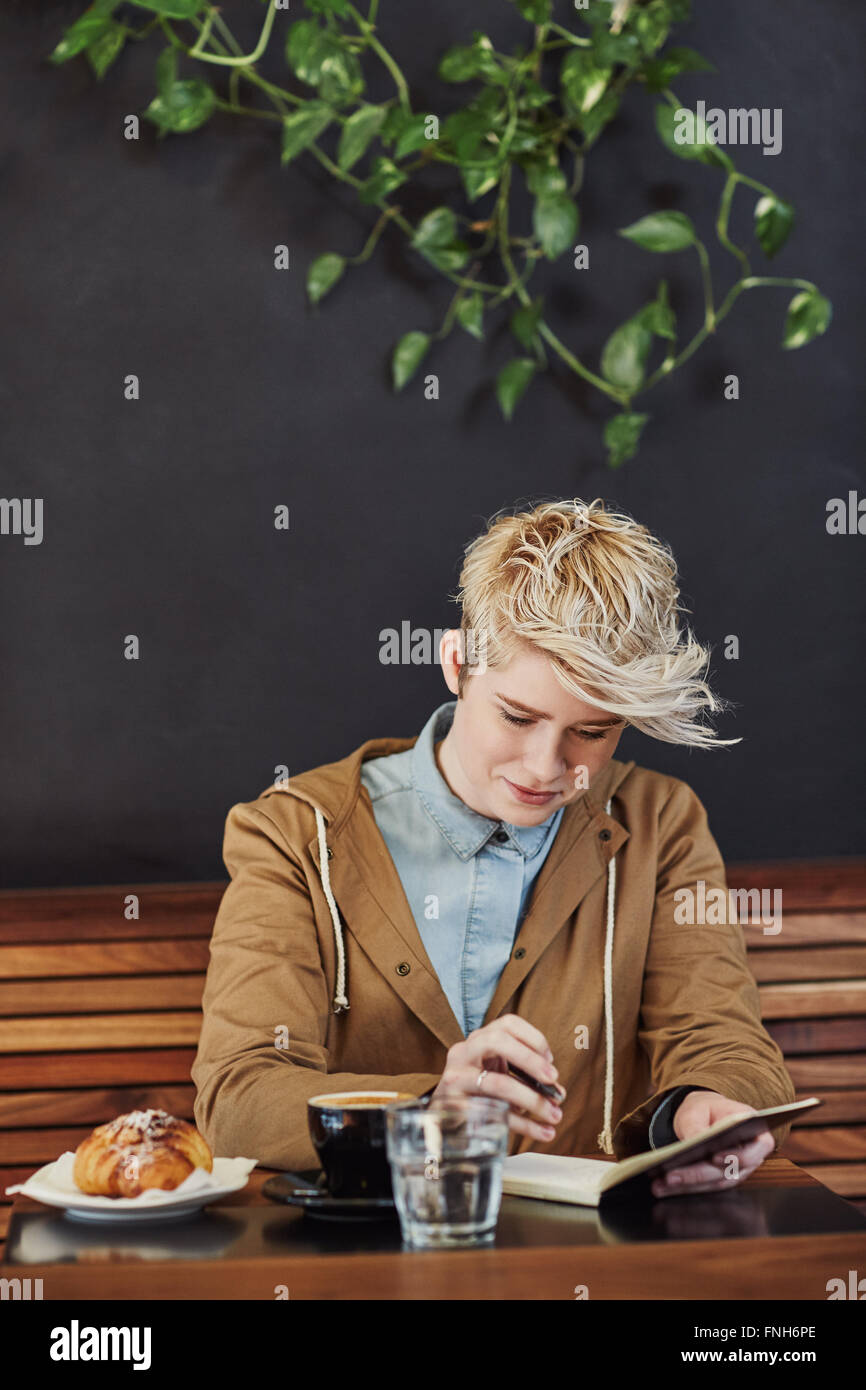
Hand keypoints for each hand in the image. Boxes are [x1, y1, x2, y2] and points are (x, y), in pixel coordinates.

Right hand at [431, 1013, 564, 1142]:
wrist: (441, 1118)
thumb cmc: (476, 1092)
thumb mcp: (496, 1073)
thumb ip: (524, 1076)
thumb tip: (557, 1091)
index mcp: (477, 1040)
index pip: (507, 1024)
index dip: (533, 1038)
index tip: (550, 1059)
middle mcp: (463, 1053)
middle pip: (497, 1042)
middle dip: (530, 1060)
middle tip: (552, 1079)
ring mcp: (457, 1079)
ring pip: (497, 1082)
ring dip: (532, 1099)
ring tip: (554, 1114)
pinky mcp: (457, 1107)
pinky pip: (495, 1114)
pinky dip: (523, 1125)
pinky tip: (543, 1131)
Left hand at [651, 1090, 774, 1198]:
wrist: (703, 1114)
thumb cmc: (705, 1108)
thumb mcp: (697, 1108)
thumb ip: (696, 1125)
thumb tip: (693, 1144)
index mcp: (753, 1129)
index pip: (755, 1148)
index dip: (739, 1156)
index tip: (714, 1157)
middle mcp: (751, 1154)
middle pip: (728, 1171)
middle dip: (696, 1174)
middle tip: (670, 1176)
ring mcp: (738, 1170)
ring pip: (715, 1183)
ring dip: (687, 1186)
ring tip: (660, 1185)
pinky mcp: (722, 1179)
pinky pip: (705, 1186)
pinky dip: (684, 1188)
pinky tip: (664, 1187)